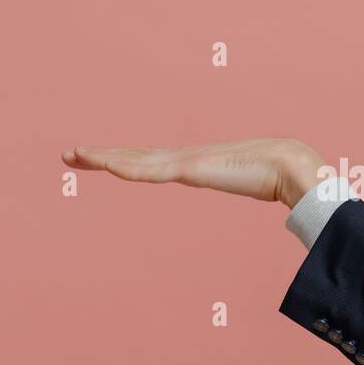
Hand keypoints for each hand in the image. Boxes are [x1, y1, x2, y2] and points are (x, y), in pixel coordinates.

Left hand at [61, 138, 326, 208]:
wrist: (292, 166)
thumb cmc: (281, 178)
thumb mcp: (256, 189)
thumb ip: (258, 192)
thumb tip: (279, 210)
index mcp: (197, 164)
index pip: (152, 163)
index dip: (126, 160)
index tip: (103, 161)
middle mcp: (186, 159)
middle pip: (135, 158)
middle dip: (101, 156)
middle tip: (70, 155)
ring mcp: (186, 162)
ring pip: (134, 161)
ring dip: (102, 158)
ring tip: (74, 155)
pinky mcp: (190, 168)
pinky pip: (150, 170)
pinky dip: (125, 167)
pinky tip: (105, 166)